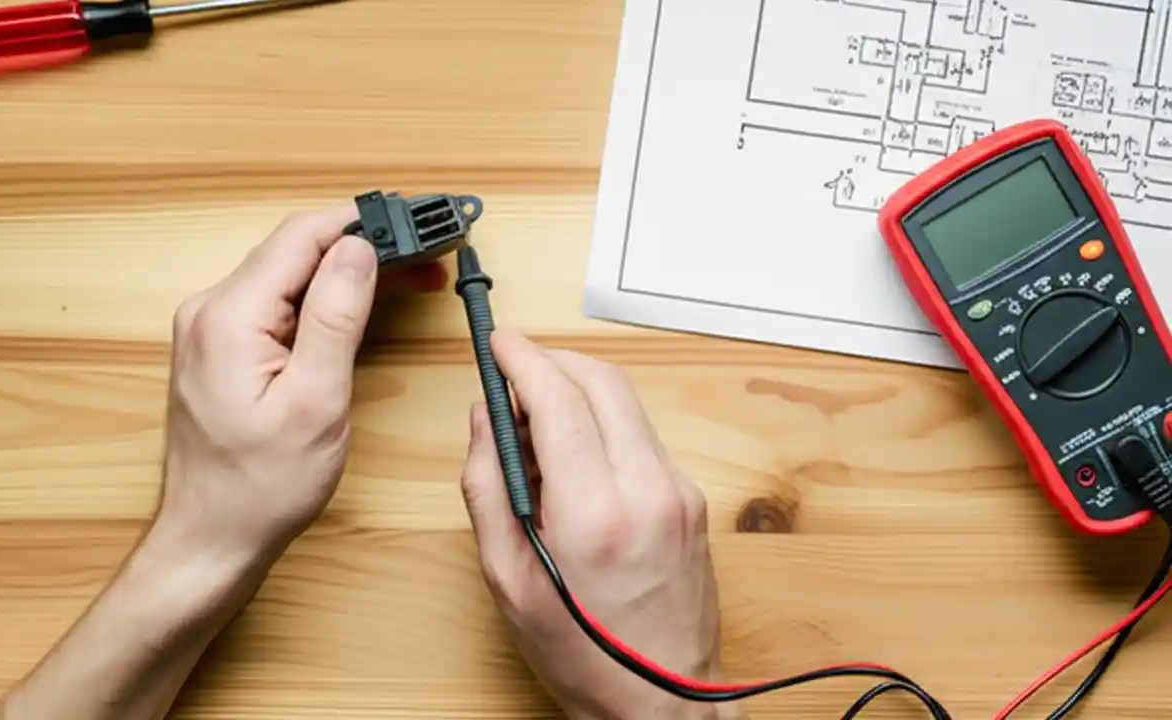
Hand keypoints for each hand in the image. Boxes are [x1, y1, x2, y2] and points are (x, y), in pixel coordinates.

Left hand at [158, 206, 435, 584]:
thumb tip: (360, 250)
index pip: (303, 236)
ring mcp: (214, 327)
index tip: (417, 222)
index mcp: (229, 317)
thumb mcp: (315, 403)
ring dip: (351, 270)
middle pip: (299, 249)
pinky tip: (364, 301)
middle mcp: (211, 310)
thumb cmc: (260, 488)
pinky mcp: (224, 346)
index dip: (366, 221)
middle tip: (430, 253)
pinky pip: (281, 302)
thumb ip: (336, 319)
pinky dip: (327, 297)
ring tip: (413, 273)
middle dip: (368, 244)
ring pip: (293, 273)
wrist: (211, 539)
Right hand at [460, 332, 733, 719]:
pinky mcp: (693, 499)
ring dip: (579, 390)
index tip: (498, 343)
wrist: (662, 699)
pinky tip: (576, 456)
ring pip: (626, 403)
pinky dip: (603, 424)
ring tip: (537, 422)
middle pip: (601, 381)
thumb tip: (484, 419)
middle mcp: (647, 490)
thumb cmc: (583, 653)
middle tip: (513, 369)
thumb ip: (488, 487)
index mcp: (594, 513)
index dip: (522, 358)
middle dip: (553, 360)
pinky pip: (641, 436)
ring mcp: (679, 491)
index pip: (559, 397)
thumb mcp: (507, 578)